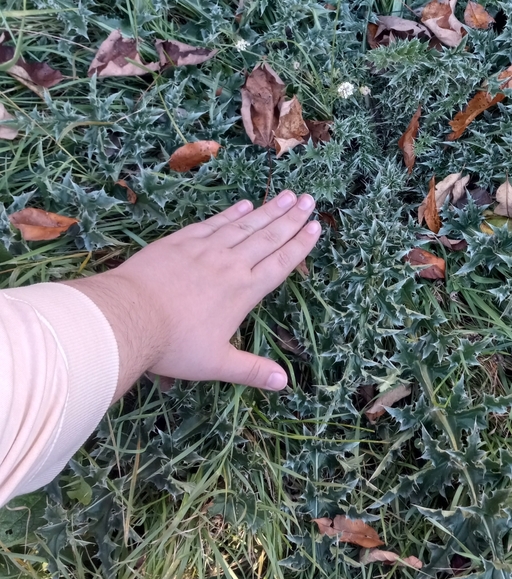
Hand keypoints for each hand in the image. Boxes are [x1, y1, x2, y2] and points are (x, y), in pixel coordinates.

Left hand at [65, 191, 319, 398]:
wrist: (128, 316)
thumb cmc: (173, 344)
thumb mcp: (216, 363)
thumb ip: (252, 370)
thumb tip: (284, 383)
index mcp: (244, 291)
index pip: (280, 263)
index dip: (300, 245)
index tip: (316, 227)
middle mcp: (230, 264)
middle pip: (268, 237)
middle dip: (291, 218)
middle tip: (308, 200)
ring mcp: (205, 248)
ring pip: (244, 224)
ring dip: (268, 209)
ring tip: (287, 195)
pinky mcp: (182, 241)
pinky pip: (214, 222)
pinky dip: (232, 212)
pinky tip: (244, 204)